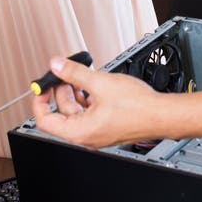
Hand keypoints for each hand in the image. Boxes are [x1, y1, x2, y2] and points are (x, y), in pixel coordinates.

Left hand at [31, 56, 161, 148]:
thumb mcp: (100, 83)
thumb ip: (75, 74)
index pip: (45, 120)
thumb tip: (57, 66)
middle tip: (64, 73)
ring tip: (81, 75)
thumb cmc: (138, 107)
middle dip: (61, 90)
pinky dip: (88, 97)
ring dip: (76, 92)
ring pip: (77, 111)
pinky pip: (90, 112)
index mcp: (79, 131)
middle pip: (61, 113)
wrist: (161, 114)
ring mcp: (97, 132)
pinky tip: (94, 84)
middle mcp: (86, 135)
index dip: (40, 100)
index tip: (42, 86)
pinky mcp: (107, 126)